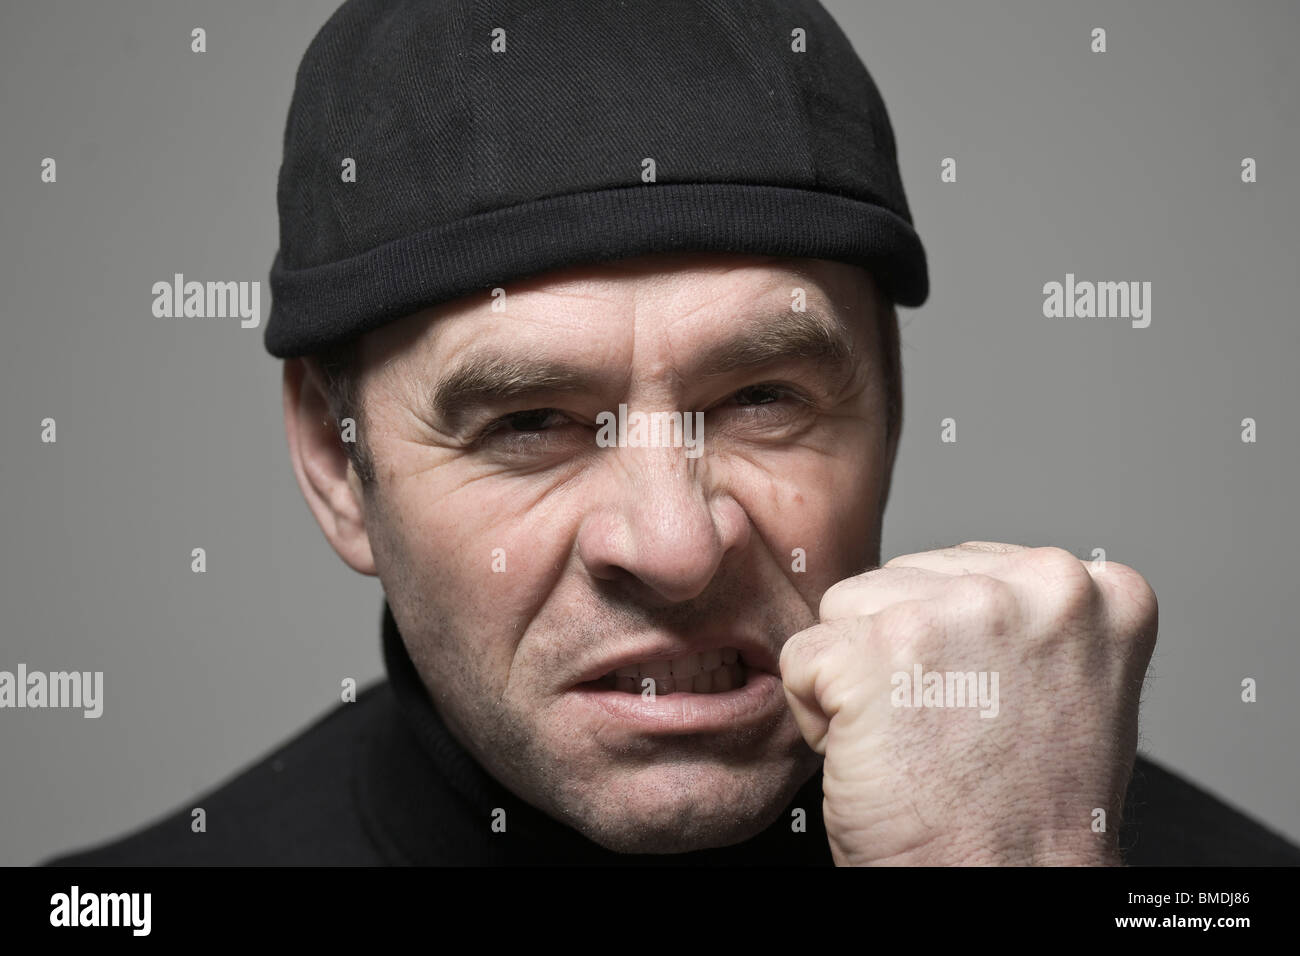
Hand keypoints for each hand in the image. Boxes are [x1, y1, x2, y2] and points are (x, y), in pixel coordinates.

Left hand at [780, 542, 1157, 865]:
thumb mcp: (1061, 683)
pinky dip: (817, 716)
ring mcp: (953, 612)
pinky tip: (878, 760)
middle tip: (951, 735)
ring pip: (847, 611)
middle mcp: (1031, 584)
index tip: (987, 708)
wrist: (1007, 891)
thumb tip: (943, 577)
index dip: (950, 649)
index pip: (958, 570)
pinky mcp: (877, 652)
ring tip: (915, 745)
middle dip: (900, 657)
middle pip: (900, 582)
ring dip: (857, 679)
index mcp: (1089, 587)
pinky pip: (802, 656)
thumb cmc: (1025, 811)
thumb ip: (1015, 614)